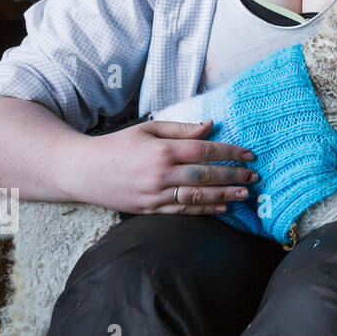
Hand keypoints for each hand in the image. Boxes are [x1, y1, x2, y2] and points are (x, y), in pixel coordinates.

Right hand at [74, 120, 257, 214]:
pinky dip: (205, 209)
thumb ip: (181, 129)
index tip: (249, 154)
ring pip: (197, 195)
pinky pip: (182, 210)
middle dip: (233, 175)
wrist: (82, 171)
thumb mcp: (147, 129)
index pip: (204, 150)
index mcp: (161, 149)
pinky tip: (222, 207)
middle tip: (254, 176)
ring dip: (225, 195)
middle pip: (205, 175)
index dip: (230, 152)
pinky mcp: (149, 210)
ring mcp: (154, 194)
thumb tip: (211, 126)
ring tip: (245, 194)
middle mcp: (160, 173)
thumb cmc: (117, 145)